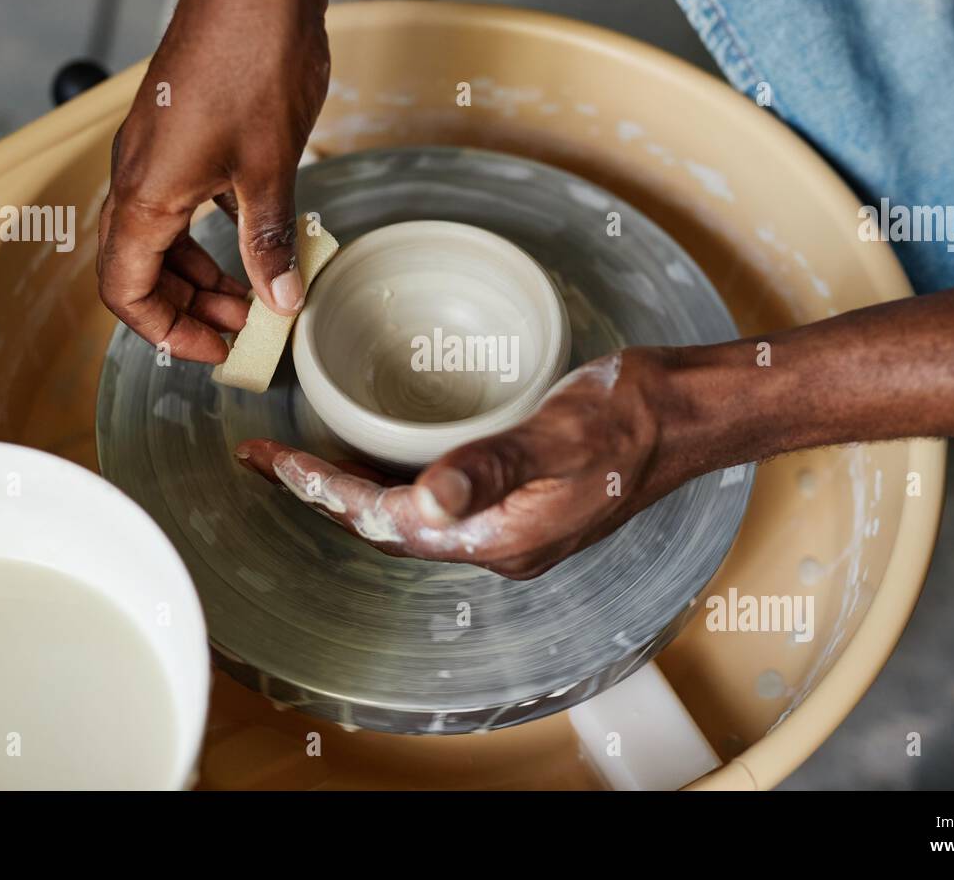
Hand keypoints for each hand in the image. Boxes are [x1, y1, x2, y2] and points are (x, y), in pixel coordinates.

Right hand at [97, 0, 352, 362]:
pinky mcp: (181, 133)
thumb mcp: (269, 166)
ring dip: (201, 272)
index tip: (213, 350)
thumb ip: (270, 240)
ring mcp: (157, 152)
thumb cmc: (252, 59)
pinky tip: (254, 239)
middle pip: (141, 268)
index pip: (125, 289)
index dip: (165, 331)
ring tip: (255, 293)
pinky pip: (181, 201)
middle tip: (244, 329)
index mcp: (145, 192)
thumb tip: (279, 300)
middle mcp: (138, 175)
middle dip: (188, 307)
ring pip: (161, 235)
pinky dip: (212, 233)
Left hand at [235, 250, 953, 578]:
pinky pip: (439, 495)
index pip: (385, 520)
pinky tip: (377, 449)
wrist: (689, 414)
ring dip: (353, 486)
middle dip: (322, 492)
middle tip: (264, 458)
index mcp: (498, 535)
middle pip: (388, 525)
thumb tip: (423, 498)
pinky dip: (396, 475)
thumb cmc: (631, 416)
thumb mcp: (561, 436)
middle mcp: (497, 540)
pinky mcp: (521, 498)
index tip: (266, 460)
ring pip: (410, 512)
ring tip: (301, 457)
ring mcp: (510, 522)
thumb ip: (491, 467)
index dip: (319, 490)